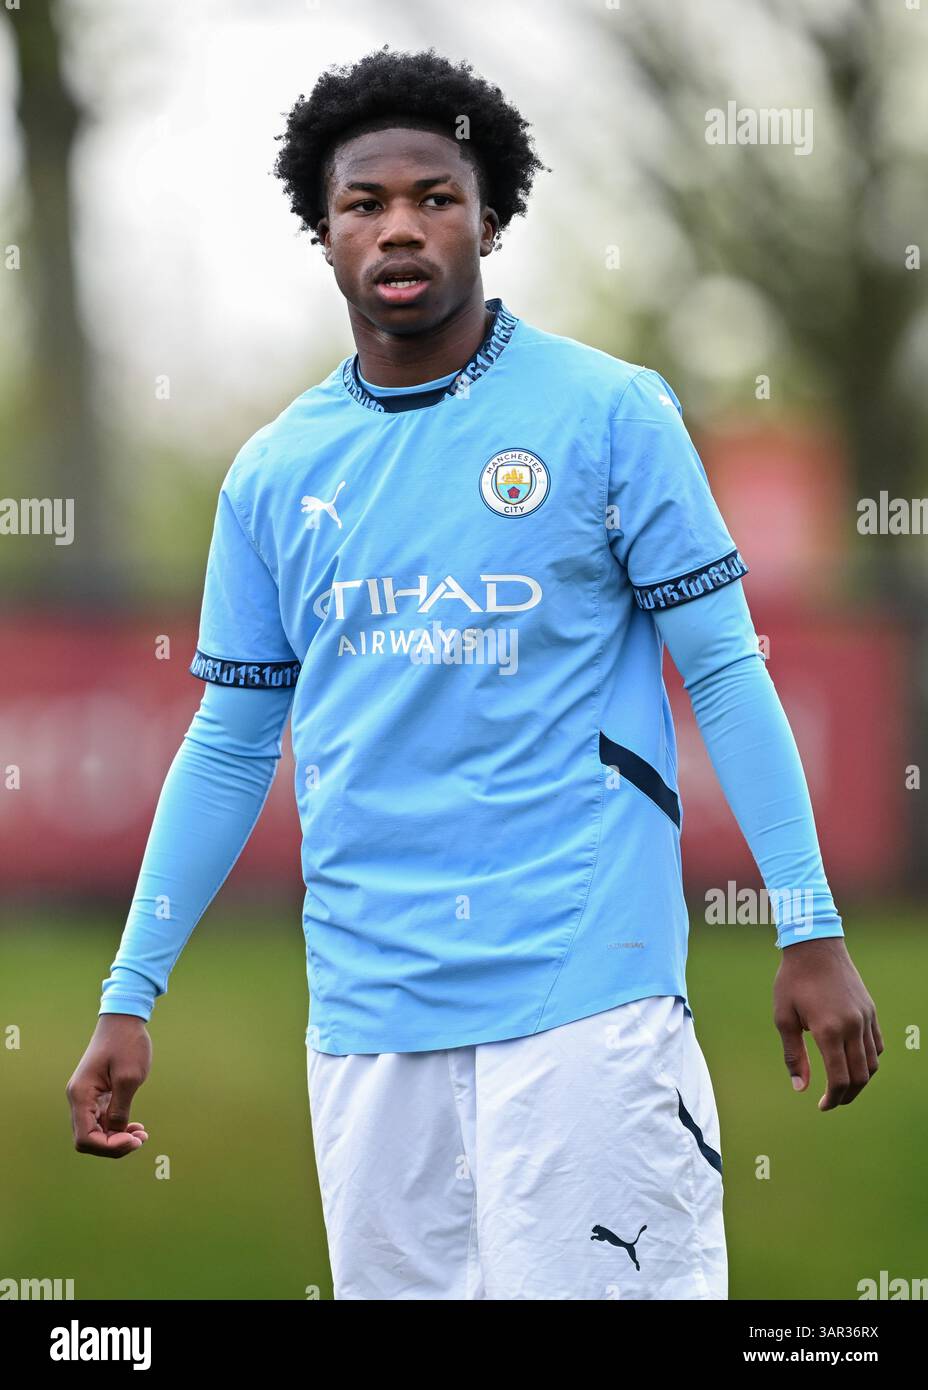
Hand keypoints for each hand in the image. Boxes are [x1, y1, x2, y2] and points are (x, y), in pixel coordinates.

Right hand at [66, 1015, 151, 1156]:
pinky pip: (101, 1120)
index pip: (86, 1138)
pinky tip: (135, 1127)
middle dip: (113, 1146)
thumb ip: (120, 1109)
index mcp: (81, 1095)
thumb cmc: (127, 1043)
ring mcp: (86, 1097)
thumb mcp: (129, 1078)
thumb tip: (115, 1135)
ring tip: (141, 1135)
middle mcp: (78, 1098)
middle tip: (140, 1139)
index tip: (133, 1139)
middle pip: (88, 1139)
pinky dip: (116, 1128)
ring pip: (95, 1132)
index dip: (109, 1146)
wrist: (123, 1019)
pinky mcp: (96, 1094)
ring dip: (116, 1138)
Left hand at [773, 937, 881, 1109]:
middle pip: (860, 1077)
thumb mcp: (784, 1018)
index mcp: (829, 1030)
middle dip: (847, 1096)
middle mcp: (853, 1026)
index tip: (822, 1106)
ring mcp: (865, 1018)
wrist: (815, 947)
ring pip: (872, 1063)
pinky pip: (877, 1045)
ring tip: (842, 1087)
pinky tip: (853, 1063)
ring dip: (860, 1081)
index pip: (839, 1079)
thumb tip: (800, 1088)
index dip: (833, 1099)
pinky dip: (869, 1061)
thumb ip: (793, 1055)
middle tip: (832, 1102)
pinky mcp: (871, 1011)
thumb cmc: (793, 981)